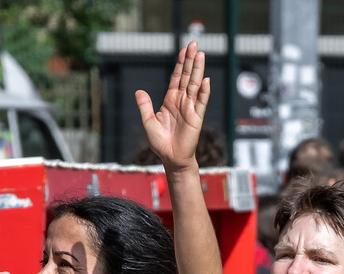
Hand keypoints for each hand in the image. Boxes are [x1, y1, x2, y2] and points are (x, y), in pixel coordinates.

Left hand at [136, 43, 210, 173]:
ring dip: (198, 70)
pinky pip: (201, 102)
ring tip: (201, 55)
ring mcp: (190, 108)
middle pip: (187, 76)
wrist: (171, 158)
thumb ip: (145, 106)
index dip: (180, 64)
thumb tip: (138, 91)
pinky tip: (205, 80)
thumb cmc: (160, 143)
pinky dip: (203, 92)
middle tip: (194, 44)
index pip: (177, 78)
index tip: (183, 50)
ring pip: (195, 85)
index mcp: (171, 100)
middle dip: (191, 60)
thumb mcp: (148, 122)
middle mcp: (182, 101)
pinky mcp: (196, 118)